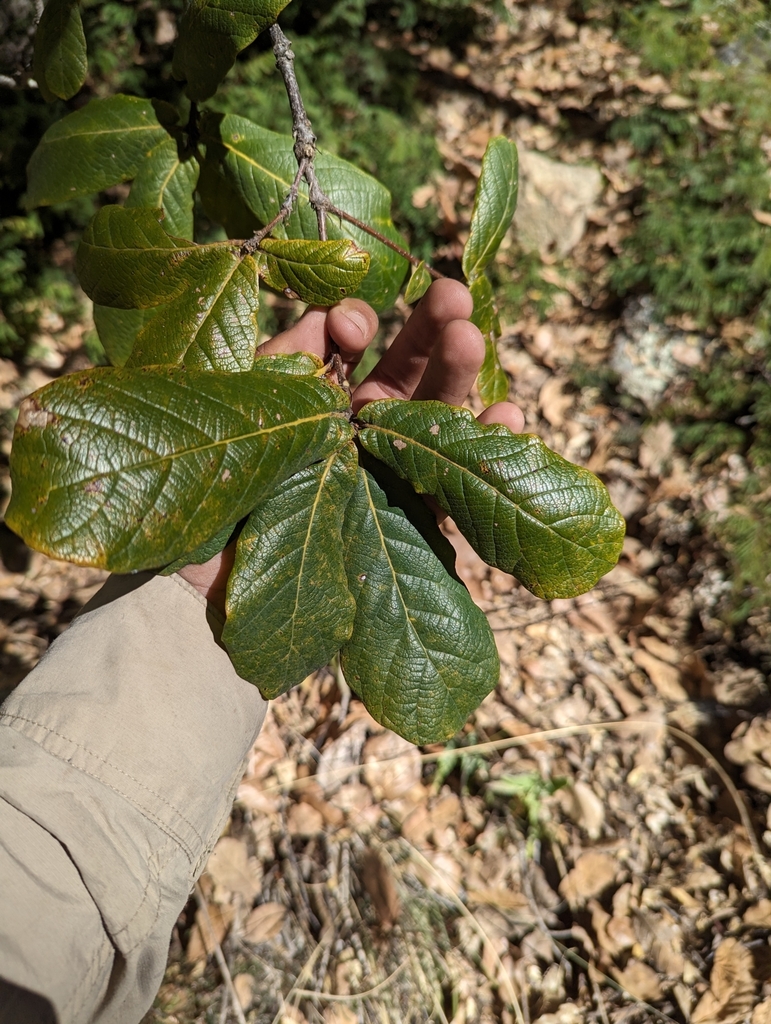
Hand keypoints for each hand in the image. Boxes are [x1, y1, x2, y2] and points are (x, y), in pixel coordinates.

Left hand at [178, 280, 523, 608]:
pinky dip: (487, 447)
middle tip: (453, 294)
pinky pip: (455, 483)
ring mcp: (388, 475)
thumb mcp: (234, 409)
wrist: (208, 593)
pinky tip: (507, 415)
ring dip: (457, 373)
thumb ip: (281, 358)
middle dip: (430, 328)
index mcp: (315, 401)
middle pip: (405, 370)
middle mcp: (356, 432)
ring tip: (472, 338)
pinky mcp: (411, 524)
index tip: (351, 326)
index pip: (351, 347)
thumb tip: (326, 311)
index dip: (356, 324)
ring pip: (435, 415)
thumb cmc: (209, 498)